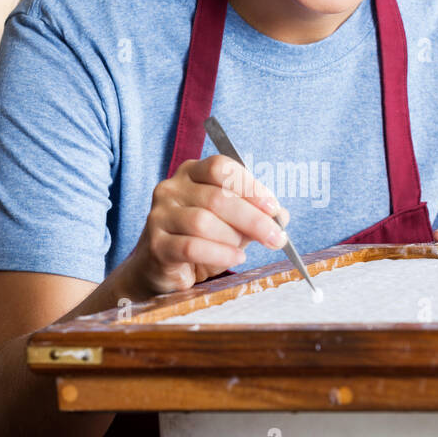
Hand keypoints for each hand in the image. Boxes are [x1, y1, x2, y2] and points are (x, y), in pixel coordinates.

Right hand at [126, 155, 289, 295]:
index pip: (220, 167)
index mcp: (191, 173)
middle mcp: (171, 188)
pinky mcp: (156, 244)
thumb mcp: (231, 223)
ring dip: (233, 238)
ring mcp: (159, 216)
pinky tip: (234, 258)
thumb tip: (281, 216)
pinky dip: (219, 254)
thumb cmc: (200, 240)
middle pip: (217, 197)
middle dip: (253, 219)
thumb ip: (254, 215)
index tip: (273, 207)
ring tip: (244, 250)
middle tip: (276, 237)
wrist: (161, 268)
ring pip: (203, 222)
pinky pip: (192, 247)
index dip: (249, 186)